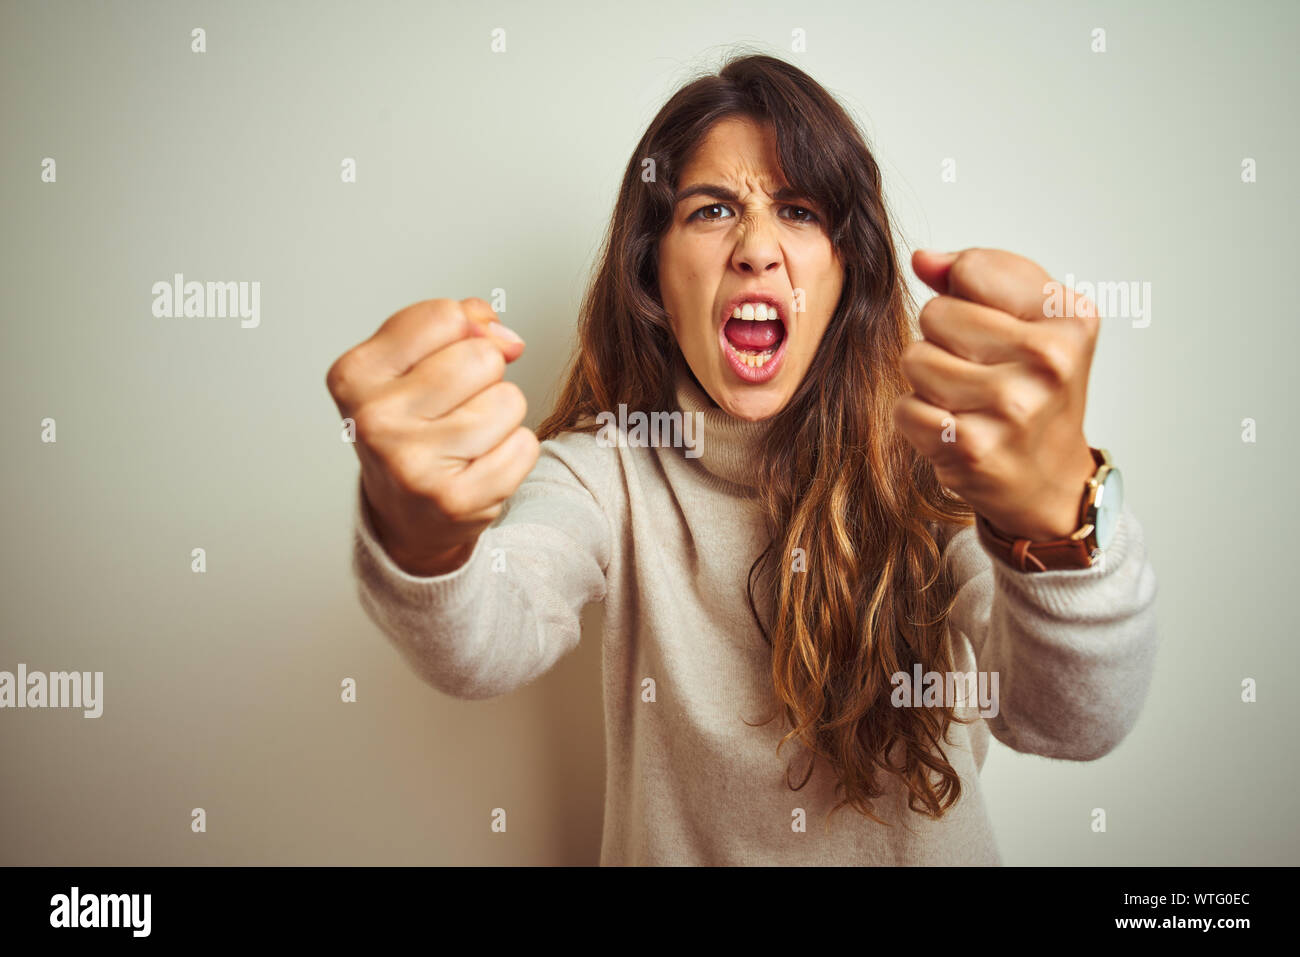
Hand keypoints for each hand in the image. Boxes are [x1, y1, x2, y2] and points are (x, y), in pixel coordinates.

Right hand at [325, 298, 538, 575]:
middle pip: (483, 358)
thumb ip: (459, 325)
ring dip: (502, 416)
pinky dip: (514, 452)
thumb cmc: (414, 425)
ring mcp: (411, 464)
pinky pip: (524, 446)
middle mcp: (375, 419)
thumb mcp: (414, 361)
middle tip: (456, 408)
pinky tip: (480, 466)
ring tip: (468, 439)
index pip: (445, 317)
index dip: (465, 332)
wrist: (406, 514)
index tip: (449, 359)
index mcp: (356, 375)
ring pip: (509, 400)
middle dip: (486, 376)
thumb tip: (507, 339)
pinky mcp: (454, 500)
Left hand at [894, 248, 1099, 542]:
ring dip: (927, 380)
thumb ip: (977, 278)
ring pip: (915, 359)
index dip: (962, 293)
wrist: (1047, 479)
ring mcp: (1012, 407)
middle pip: (935, 313)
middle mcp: (1049, 360)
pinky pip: (906, 407)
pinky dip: (918, 419)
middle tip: (976, 369)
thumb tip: (923, 259)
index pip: (972, 268)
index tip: (989, 322)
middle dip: (942, 339)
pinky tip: (953, 428)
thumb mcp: (1031, 322)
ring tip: (964, 399)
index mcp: (1069, 318)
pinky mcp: (972, 448)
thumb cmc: (1033, 390)